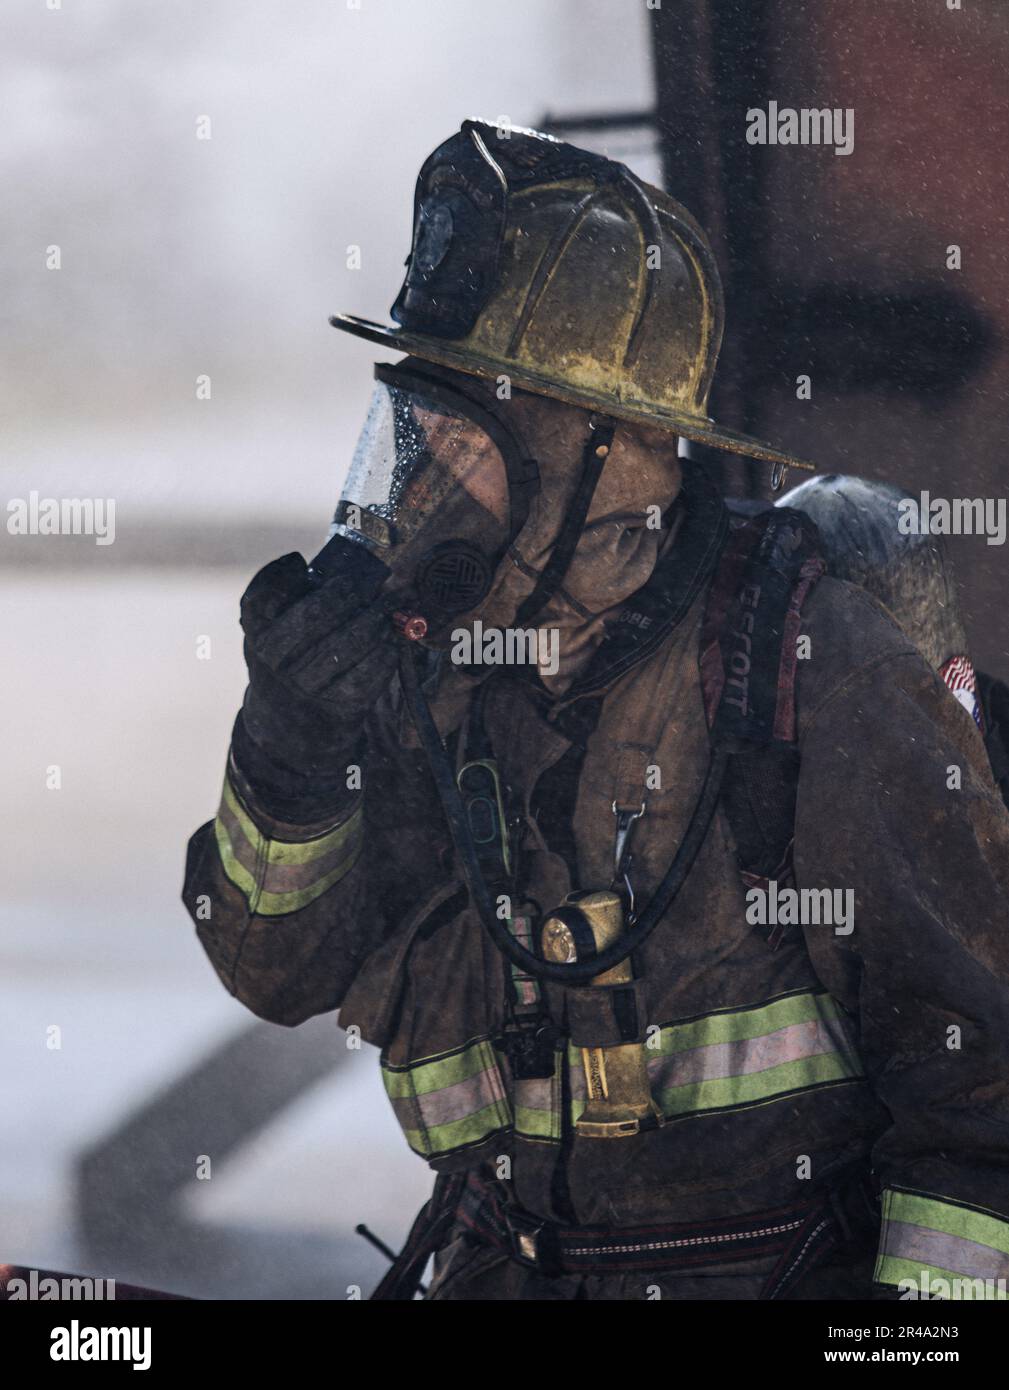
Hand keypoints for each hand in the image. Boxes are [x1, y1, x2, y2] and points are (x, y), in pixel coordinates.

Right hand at [237, 543, 396, 793]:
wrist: (287, 726)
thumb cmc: (284, 660)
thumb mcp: (268, 630)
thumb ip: (283, 597)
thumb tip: (319, 566)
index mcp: (256, 635)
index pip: (264, 595)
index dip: (286, 575)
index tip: (303, 563)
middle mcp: (274, 663)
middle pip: (315, 615)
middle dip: (346, 593)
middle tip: (364, 585)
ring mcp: (306, 687)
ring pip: (348, 644)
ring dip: (373, 619)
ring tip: (383, 609)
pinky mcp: (339, 706)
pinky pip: (369, 672)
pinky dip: (385, 650)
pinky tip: (389, 639)